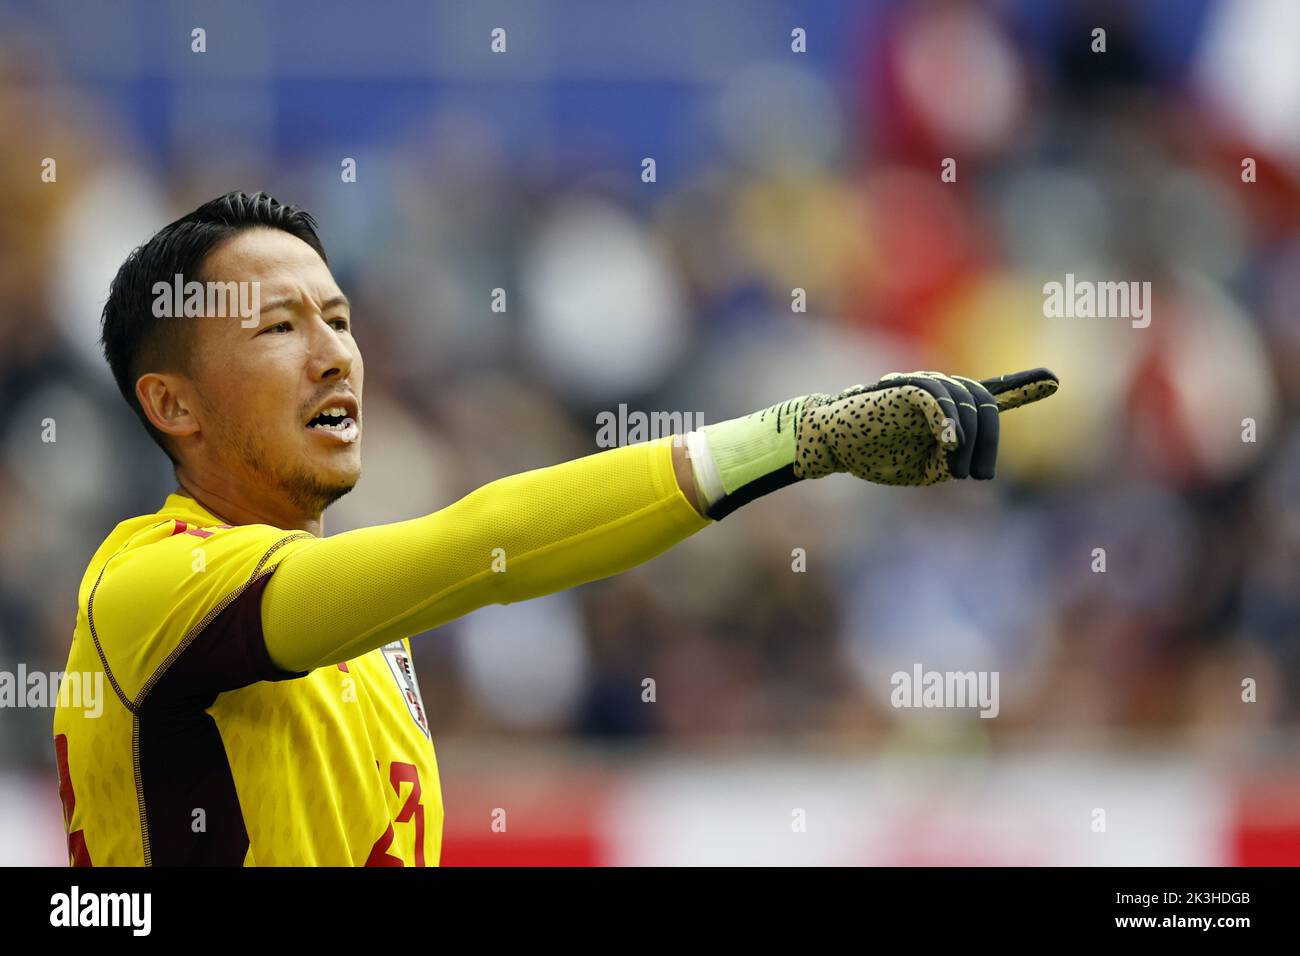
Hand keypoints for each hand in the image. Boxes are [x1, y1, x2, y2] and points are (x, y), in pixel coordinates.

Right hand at [794, 368, 1058, 484]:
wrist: (831, 444)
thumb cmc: (874, 456)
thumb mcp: (924, 469)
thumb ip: (953, 459)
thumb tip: (965, 446)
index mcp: (949, 411)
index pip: (993, 393)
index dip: (1024, 386)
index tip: (1054, 379)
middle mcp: (941, 392)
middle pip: (986, 404)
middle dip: (990, 443)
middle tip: (978, 476)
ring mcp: (923, 386)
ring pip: (966, 402)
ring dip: (968, 441)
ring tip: (955, 469)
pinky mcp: (903, 388)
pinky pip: (937, 399)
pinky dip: (947, 422)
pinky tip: (947, 444)